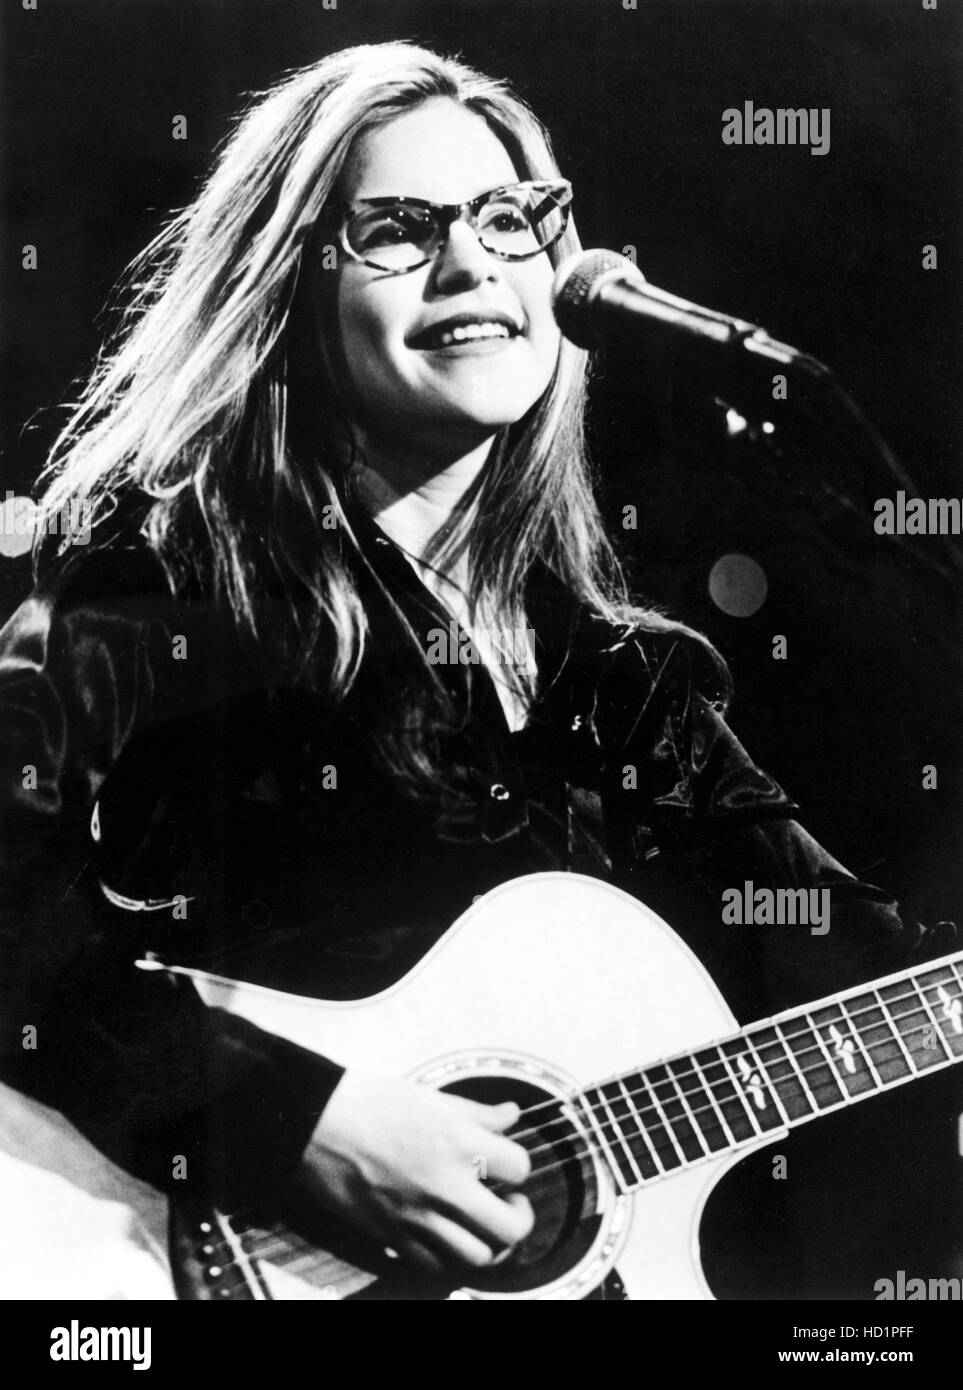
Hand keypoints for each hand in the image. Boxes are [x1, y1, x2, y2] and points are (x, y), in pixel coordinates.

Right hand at [300, 1070, 533, 1273]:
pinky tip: (448, 1236)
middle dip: (519, 1219)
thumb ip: (478, 1113)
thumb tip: (511, 1115)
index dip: (517, 1166)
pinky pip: (436, 1266)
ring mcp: (419, 1216)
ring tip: (481, 1225)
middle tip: (509, 1204)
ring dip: (489, 1243)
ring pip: (479, 1257)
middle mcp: (446, 1185)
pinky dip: (450, 1257)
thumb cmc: (373, 1102)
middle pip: (510, 1228)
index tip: (506, 1164)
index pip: (520, 1167)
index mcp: (459, 1142)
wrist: (316, 1121)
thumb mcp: (433, 1098)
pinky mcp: (392, 1236)